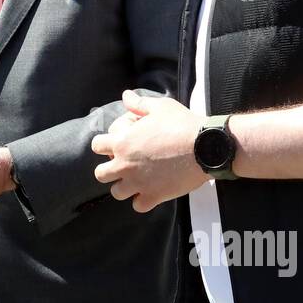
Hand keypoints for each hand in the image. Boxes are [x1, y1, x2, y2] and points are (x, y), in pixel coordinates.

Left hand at [91, 90, 208, 211]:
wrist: (206, 147)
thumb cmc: (182, 125)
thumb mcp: (160, 107)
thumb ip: (139, 104)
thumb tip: (126, 96)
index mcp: (122, 142)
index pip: (96, 146)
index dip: (104, 144)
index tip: (114, 145)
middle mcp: (125, 165)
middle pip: (101, 174)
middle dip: (109, 170)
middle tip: (122, 165)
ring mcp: (138, 183)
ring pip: (117, 193)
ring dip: (124, 187)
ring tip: (136, 181)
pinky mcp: (154, 196)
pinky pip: (138, 206)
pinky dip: (142, 201)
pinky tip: (150, 192)